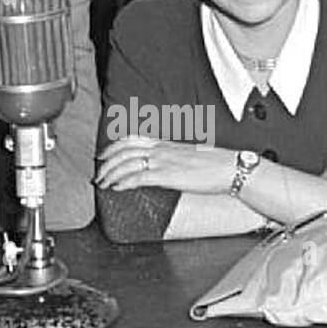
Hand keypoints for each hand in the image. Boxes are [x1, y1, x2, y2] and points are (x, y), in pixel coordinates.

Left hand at [96, 136, 235, 194]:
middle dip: (106, 162)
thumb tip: (163, 167)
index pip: (132, 139)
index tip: (104, 156)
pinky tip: (117, 188)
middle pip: (124, 150)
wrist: (229, 168)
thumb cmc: (214, 164)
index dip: (113, 147)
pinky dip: (124, 182)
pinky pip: (139, 177)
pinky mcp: (167, 175)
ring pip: (127, 163)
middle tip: (97, 173)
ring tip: (103, 184)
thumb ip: (172, 158)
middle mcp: (161, 149)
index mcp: (165, 144)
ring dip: (111, 174)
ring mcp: (163, 161)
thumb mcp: (188, 156)